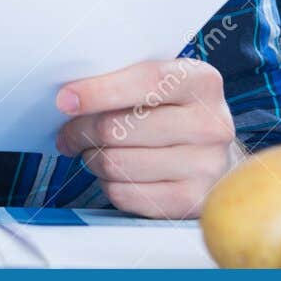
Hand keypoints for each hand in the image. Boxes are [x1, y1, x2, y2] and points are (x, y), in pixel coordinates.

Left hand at [54, 58, 241, 217]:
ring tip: (92, 151)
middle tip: (68, 132)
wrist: (216, 158)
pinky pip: (125, 194)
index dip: (97, 91)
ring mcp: (205, 166)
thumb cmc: (173, 112)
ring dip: (92, 158)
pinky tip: (115, 173)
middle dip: (80, 130)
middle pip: (119, 128)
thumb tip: (69, 97)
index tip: (65, 100)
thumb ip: (124, 78)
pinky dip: (107, 184)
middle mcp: (210, 124)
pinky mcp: (192, 202)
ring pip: (116, 164)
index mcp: (201, 82)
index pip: (144, 81)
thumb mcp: (161, 83)